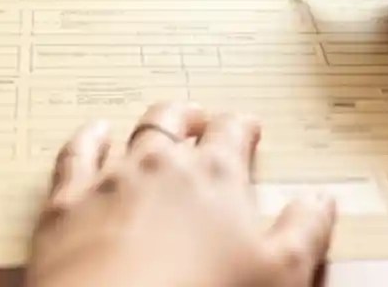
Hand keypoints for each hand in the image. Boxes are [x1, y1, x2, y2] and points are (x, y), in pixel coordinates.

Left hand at [25, 101, 336, 286]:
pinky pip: (75, 156)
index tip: (248, 127)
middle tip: (201, 119)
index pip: (233, 133)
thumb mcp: (280, 274)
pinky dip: (86, 139)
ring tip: (156, 120)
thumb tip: (321, 202)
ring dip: (146, 124)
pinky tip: (92, 133)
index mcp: (216, 176)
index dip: (242, 127)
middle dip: (191, 117)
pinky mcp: (65, 205)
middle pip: (176, 123)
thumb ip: (305, 231)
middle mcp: (161, 165)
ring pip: (129, 134)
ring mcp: (110, 180)